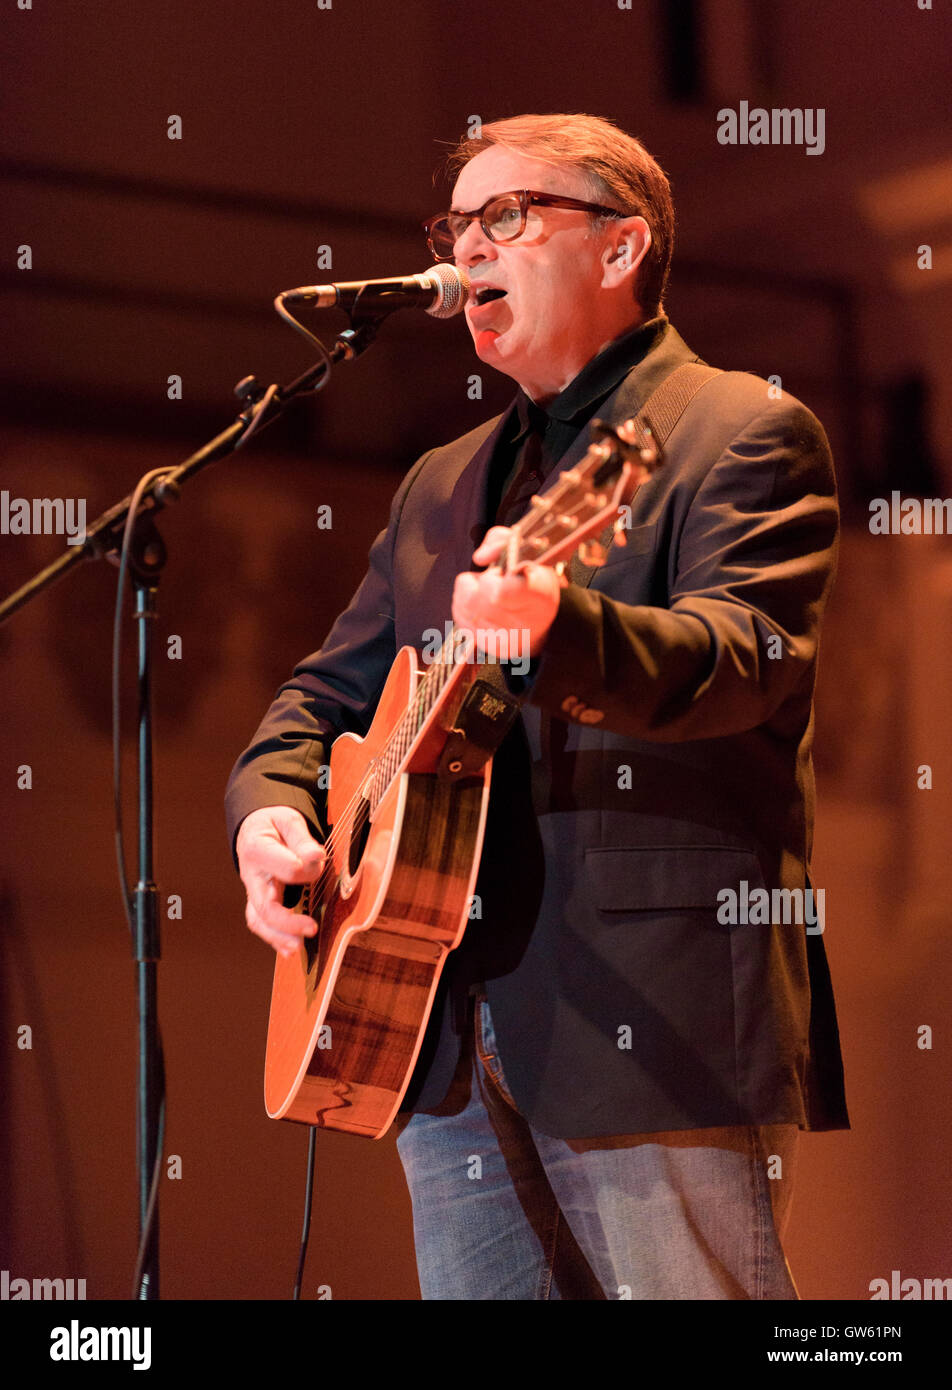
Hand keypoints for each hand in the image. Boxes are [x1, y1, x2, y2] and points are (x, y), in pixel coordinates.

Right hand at [236, 805, 325, 957]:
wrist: (256, 829)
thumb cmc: (274, 824)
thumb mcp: (288, 819)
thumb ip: (301, 839)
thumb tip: (315, 856)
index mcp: (257, 849)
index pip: (284, 867)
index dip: (304, 868)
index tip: (319, 859)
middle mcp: (251, 875)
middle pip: (264, 905)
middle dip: (287, 921)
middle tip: (312, 928)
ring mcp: (253, 891)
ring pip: (259, 920)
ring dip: (278, 937)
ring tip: (297, 948)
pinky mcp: (258, 902)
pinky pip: (261, 923)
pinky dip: (274, 939)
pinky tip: (289, 950)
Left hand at [452, 526, 564, 660]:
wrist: (538, 620)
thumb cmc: (530, 581)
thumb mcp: (526, 551)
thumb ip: (501, 541)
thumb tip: (480, 557)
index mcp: (540, 594)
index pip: (503, 592)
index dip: (493, 579)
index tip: (501, 573)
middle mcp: (526, 622)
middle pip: (481, 598)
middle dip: (482, 581)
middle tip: (495, 579)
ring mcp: (506, 639)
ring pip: (466, 606)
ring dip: (470, 591)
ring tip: (487, 590)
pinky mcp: (489, 646)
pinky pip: (460, 618)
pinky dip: (463, 604)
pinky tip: (479, 603)